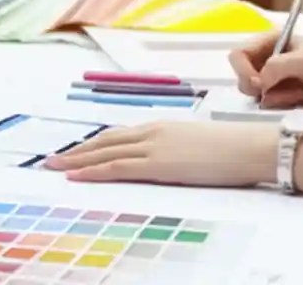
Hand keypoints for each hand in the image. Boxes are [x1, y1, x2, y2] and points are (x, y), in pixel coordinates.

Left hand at [42, 121, 277, 185]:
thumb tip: (170, 160)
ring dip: (76, 159)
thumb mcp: (198, 144)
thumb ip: (177, 149)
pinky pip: (117, 167)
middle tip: (52, 159)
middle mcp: (152, 132)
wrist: (250, 147)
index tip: (77, 150)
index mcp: (162, 127)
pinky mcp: (158, 164)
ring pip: (104, 152)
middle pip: (105, 141)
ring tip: (54, 167)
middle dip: (77, 150)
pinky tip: (76, 175)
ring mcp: (153, 147)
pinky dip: (92, 170)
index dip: (95, 143)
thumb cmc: (233, 148)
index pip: (120, 135)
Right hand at [229, 33, 302, 107]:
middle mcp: (269, 57)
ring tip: (295, 92)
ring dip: (272, 95)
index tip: (257, 83)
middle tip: (269, 90)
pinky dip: (279, 103)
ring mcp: (274, 77)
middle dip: (256, 85)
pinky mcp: (282, 94)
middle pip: (242, 74)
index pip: (240, 54)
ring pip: (253, 92)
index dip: (243, 69)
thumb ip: (274, 68)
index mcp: (271, 40)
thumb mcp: (301, 61)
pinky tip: (298, 97)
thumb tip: (258, 84)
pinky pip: (266, 103)